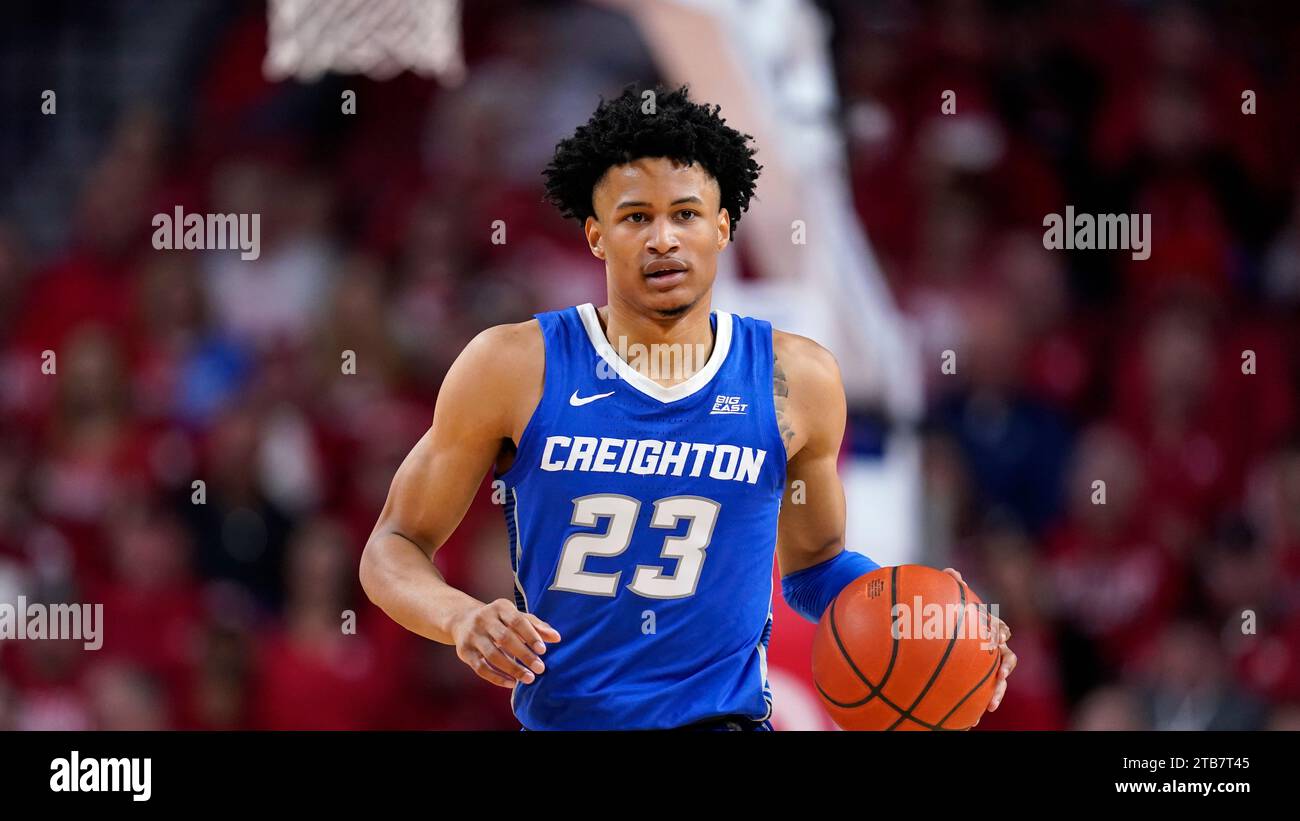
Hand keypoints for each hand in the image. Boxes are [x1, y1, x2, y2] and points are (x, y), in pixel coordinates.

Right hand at [450, 599, 561, 688]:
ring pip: (493, 655)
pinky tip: (511, 683)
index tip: (543, 650)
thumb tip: (557, 638)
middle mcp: (483, 618)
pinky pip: (481, 668)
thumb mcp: (516, 617)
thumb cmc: (499, 620)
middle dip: (524, 655)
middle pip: (505, 638)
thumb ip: (537, 626)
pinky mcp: (464, 651)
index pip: (517, 620)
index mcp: (500, 606)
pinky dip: (497, 677)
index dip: (531, 635)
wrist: (463, 620)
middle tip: (540, 669)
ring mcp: (472, 635)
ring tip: (528, 679)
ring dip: (512, 669)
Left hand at [942, 568, 1015, 725]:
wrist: (938, 626)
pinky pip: (978, 694)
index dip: (1000, 633)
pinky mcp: (975, 680)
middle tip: (1002, 675)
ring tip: (991, 706)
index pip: (1000, 630)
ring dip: (997, 692)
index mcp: (987, 628)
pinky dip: (975, 708)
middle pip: (1006, 659)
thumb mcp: (946, 597)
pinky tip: (969, 721)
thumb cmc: (945, 610)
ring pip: (998, 681)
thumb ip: (951, 585)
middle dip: (1005, 668)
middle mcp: (991, 648)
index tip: (996, 637)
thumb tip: (952, 573)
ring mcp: (985, 666)